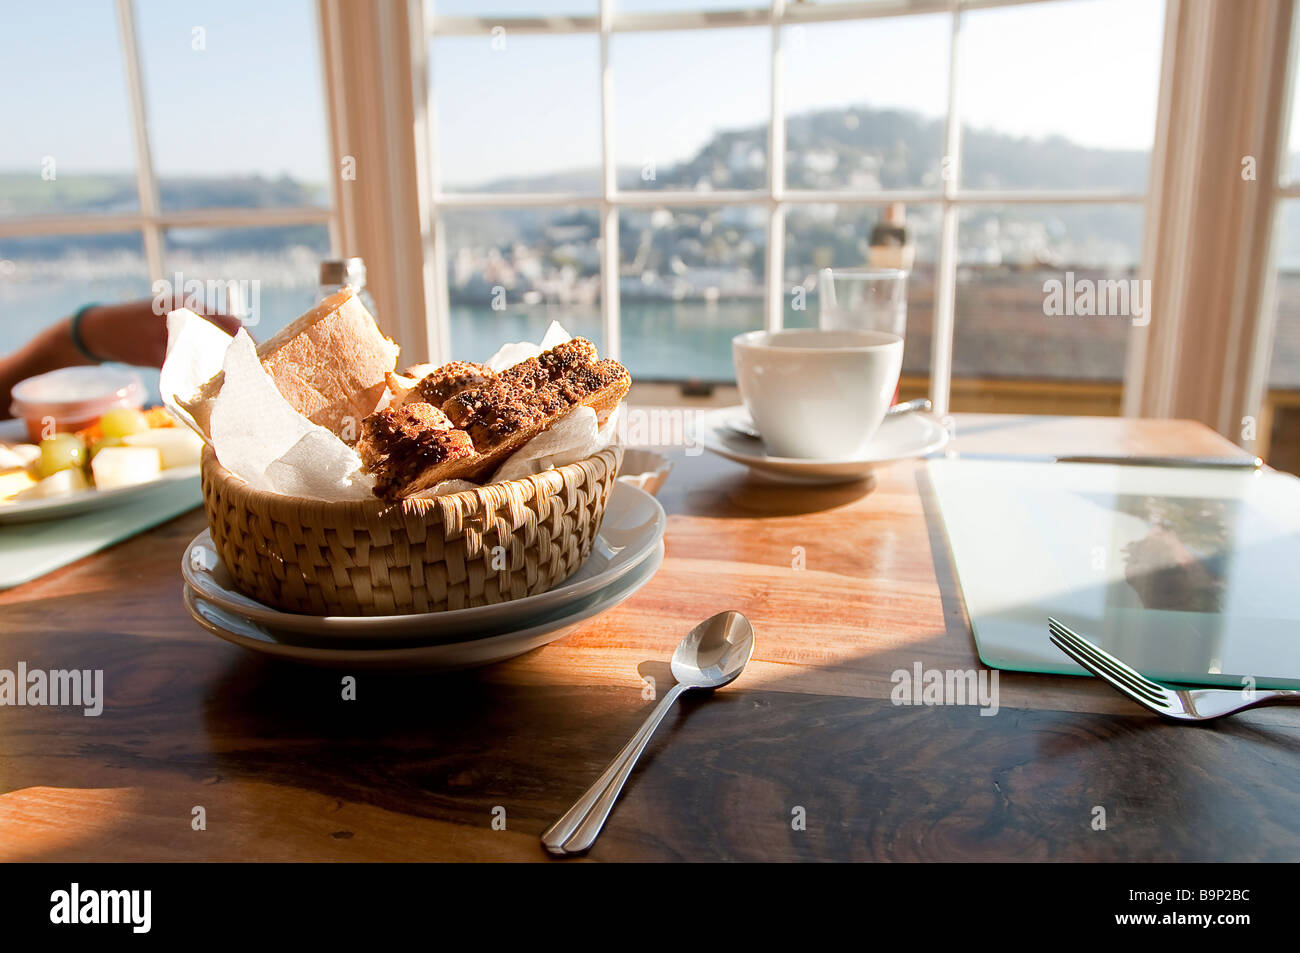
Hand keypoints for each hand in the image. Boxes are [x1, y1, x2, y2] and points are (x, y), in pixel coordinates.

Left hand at [77, 299, 242, 367]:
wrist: (95, 331)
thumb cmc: (122, 338)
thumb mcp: (154, 353)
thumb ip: (182, 365)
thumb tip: (209, 385)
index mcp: (187, 306)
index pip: (228, 321)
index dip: (245, 341)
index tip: (257, 361)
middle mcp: (190, 307)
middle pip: (225, 329)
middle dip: (238, 350)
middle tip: (249, 374)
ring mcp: (185, 315)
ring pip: (214, 336)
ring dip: (224, 354)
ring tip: (236, 377)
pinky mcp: (179, 326)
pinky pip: (202, 339)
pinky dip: (209, 353)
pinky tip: (214, 372)